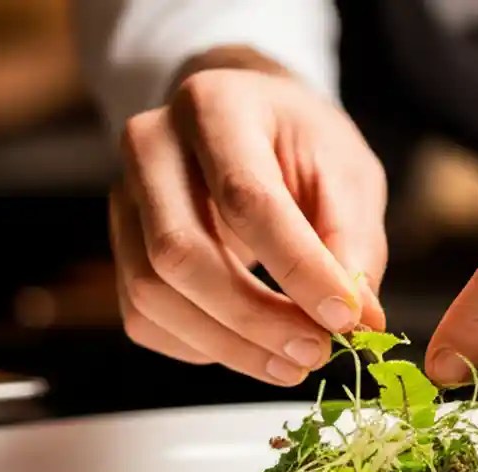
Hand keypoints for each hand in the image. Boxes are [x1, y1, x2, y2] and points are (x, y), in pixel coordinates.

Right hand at [110, 61, 386, 385]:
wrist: (249, 123)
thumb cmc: (300, 145)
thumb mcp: (348, 174)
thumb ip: (355, 242)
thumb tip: (358, 320)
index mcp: (214, 105)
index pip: (245, 197)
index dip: (297, 268)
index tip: (344, 318)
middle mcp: (151, 145)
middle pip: (181, 252)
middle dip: (255, 318)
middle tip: (317, 351)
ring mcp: (123, 198)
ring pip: (153, 293)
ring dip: (229, 345)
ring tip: (293, 361)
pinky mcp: (120, 247)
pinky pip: (145, 318)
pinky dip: (202, 347)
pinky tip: (252, 347)